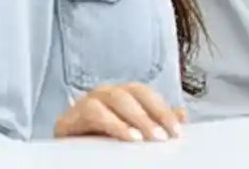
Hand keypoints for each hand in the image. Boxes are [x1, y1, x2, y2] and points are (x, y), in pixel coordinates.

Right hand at [54, 83, 184, 142]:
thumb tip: (182, 114)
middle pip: (134, 93)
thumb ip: (155, 122)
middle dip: (152, 115)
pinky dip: (113, 124)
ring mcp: (87, 100)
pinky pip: (93, 112)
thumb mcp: (132, 133)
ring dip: (134, 118)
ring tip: (145, 139)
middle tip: (163, 137)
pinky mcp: (69, 117)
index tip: (177, 131)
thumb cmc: (101, 141)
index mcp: (124, 94)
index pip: (147, 94)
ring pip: (116, 98)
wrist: (66, 155)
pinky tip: (126, 137)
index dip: (163, 110)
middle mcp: (106, 92)